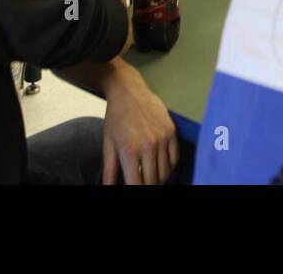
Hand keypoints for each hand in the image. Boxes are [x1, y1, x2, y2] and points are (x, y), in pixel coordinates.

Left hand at [101, 63, 179, 184]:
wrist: (129, 92)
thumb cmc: (116, 118)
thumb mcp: (108, 145)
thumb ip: (109, 171)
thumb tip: (107, 189)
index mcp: (129, 151)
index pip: (137, 185)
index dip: (136, 190)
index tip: (134, 187)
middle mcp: (148, 146)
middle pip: (154, 181)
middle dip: (147, 185)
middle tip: (141, 181)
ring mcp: (162, 138)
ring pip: (166, 171)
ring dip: (159, 178)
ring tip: (150, 176)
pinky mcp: (171, 131)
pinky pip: (175, 158)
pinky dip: (169, 166)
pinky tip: (160, 165)